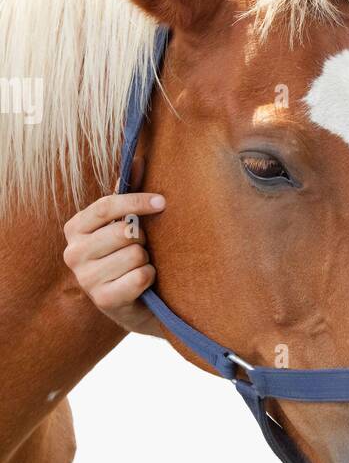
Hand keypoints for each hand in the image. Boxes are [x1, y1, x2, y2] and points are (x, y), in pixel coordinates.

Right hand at [62, 178, 165, 336]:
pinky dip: (149, 277)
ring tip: (140, 266)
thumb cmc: (129, 255)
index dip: (136, 201)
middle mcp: (73, 253)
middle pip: (124, 231)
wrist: (136, 304)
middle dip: (142, 238)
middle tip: (142, 247)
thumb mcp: (126, 223)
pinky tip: (142, 283)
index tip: (161, 202)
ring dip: (146, 260)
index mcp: (75, 228)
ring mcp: (85, 279)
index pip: (105, 205)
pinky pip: (140, 277)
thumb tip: (138, 159)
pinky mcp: (103, 300)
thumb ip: (128, 193)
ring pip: (135, 254)